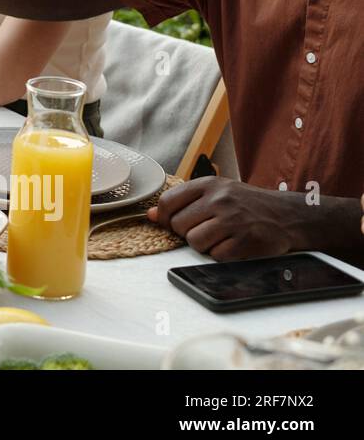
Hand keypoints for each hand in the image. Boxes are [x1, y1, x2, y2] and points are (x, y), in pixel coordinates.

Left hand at [147, 176, 300, 259]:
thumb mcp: (217, 192)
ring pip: (194, 242)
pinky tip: (234, 244)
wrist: (288, 215)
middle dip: (188, 232)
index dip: (163, 217)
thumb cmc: (247, 205)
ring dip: (204, 245)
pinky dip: (222, 255)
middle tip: (208, 229)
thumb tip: (150, 215)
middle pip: (178, 225)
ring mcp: (233, 220)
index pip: (167, 201)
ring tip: (221, 237)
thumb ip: (184, 201)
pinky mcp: (245, 241)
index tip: (168, 222)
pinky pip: (215, 256)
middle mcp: (220, 199)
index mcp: (209, 184)